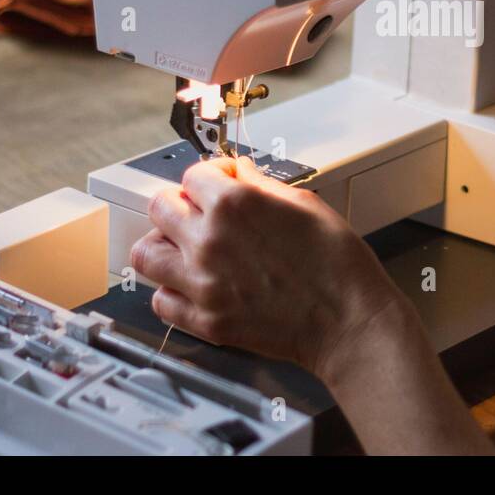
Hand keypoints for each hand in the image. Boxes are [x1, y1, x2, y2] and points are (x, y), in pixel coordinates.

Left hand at [133, 155, 402, 379]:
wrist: (347, 320)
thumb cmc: (336, 265)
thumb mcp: (305, 204)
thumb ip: (261, 185)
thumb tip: (239, 173)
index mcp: (234, 204)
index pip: (192, 175)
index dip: (211, 176)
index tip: (221, 183)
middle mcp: (209, 240)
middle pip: (159, 208)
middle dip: (181, 205)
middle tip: (200, 213)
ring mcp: (202, 283)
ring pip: (147, 254)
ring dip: (165, 246)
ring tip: (186, 249)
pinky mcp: (205, 320)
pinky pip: (161, 301)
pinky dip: (171, 291)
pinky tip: (192, 285)